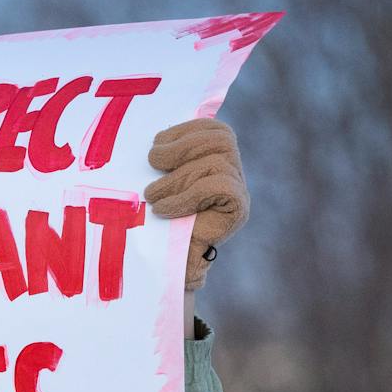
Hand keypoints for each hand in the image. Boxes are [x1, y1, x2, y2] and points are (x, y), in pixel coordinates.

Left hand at [142, 117, 246, 290]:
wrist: (169, 262)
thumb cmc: (159, 220)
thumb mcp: (160, 181)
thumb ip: (167, 158)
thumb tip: (155, 139)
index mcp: (218, 159)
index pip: (215, 130)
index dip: (187, 130)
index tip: (157, 141)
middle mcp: (234, 171)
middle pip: (221, 139)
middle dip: (182, 146)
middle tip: (152, 162)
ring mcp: (239, 189)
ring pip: (217, 162)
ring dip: (177, 177)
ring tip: (152, 195)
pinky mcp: (239, 208)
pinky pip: (219, 185)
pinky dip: (187, 195)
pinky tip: (164, 209)